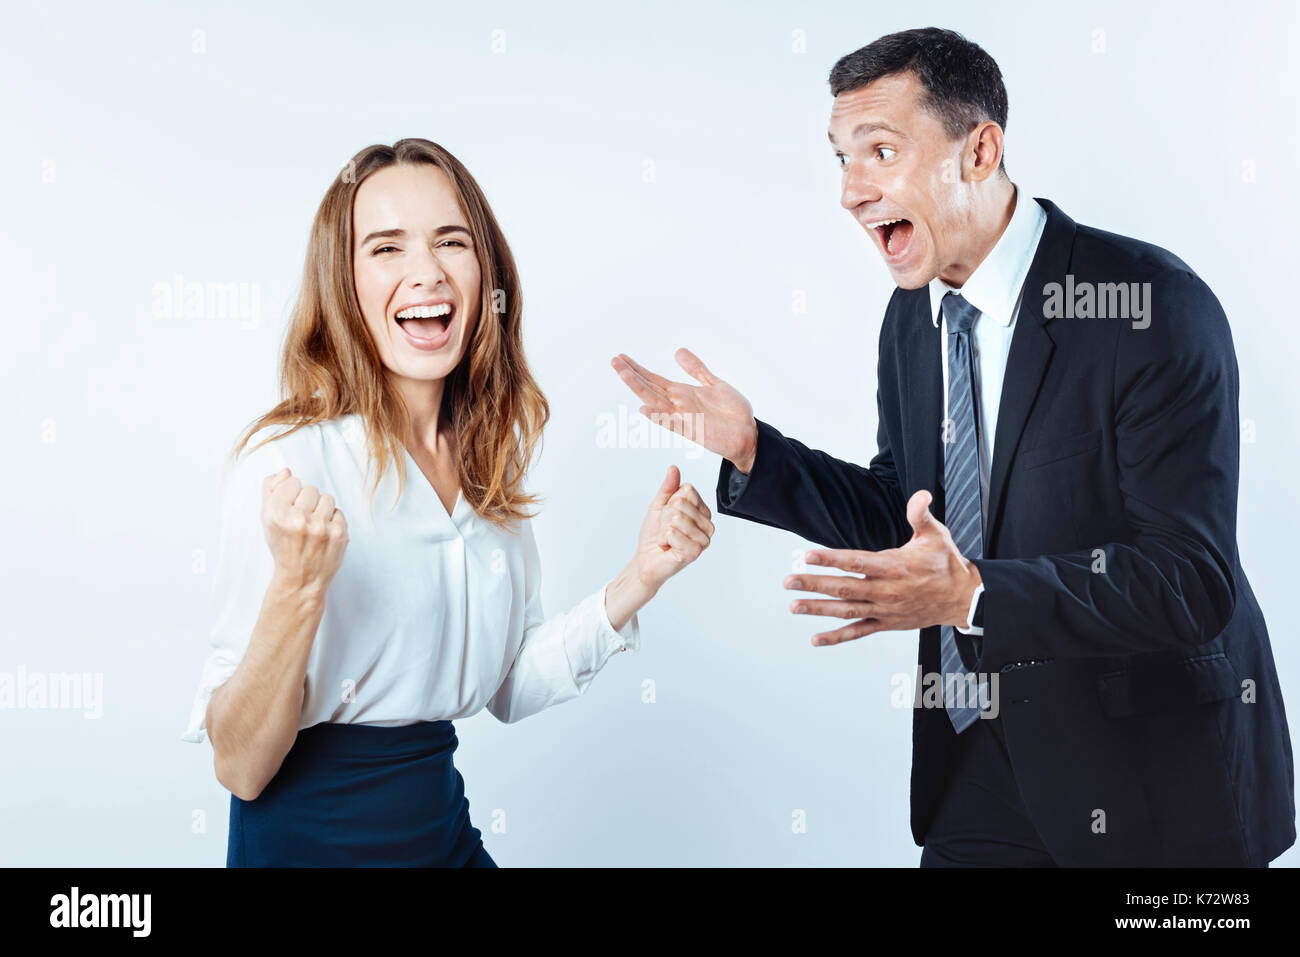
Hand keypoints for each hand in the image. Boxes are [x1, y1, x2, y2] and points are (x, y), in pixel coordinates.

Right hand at [261, 467, 349, 593]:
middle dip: (306, 501)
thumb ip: (271, 490)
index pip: (291, 481)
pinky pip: (338, 512)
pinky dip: (332, 521)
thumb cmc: (284, 547)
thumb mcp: (267, 519)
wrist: (300, 579)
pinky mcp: (339, 534)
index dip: (290, 494)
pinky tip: (323, 534)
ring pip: (327, 497)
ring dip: (321, 509)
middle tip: (301, 521)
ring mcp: (321, 527)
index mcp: (276, 514)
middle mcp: (298, 520)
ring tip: (313, 526)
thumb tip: (286, 471)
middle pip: (310, 488)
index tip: (289, 509)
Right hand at [611, 348, 758, 471]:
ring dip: (638, 388)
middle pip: (649, 387)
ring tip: (623, 374)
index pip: (655, 379)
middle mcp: (679, 405)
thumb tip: (678, 351)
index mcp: (683, 393)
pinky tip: (643, 408)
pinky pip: (671, 423)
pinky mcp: (692, 430)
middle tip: (614, 361)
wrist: (748, 434)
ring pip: (655, 401)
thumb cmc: (732, 413)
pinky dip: (658, 416)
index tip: (622, 358)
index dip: (638, 369)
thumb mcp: (714, 383)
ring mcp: (683, 417)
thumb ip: (696, 369)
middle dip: (632, 374)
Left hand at [633, 465, 714, 590]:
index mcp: (702, 511)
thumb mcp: (659, 506)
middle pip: (681, 504)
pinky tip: (668, 547)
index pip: (688, 490)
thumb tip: (674, 468)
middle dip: (665, 516)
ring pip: (676, 518)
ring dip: (663, 529)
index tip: (668, 516)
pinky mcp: (695, 551)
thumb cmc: (654, 535)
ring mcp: (703, 539)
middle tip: (666, 530)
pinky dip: (663, 539)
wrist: (646, 560)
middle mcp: (707, 525)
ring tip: (667, 539)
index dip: (670, 501)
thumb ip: (668, 487)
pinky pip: (672, 532)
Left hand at [783, 490, 980, 645]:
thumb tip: (920, 496)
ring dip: (818, 609)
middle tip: (789, 581)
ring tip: (794, 606)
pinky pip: (858, 632)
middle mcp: (886, 591)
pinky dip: (837, 637)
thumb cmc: (946, 564)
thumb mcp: (936, 535)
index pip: (857, 562)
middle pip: (844, 587)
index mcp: (894, 567)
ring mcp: (884, 610)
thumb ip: (921, 515)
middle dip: (814, 584)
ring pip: (846, 611)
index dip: (831, 558)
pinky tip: (817, 639)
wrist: (962, 598)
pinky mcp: (886, 623)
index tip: (808, 556)